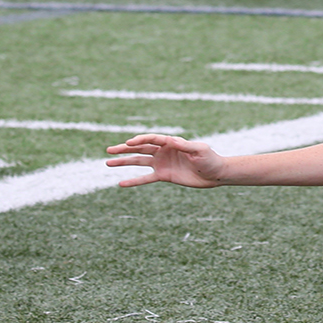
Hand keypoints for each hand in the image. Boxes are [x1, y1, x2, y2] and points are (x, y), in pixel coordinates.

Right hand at [104, 133, 227, 187]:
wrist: (214, 174)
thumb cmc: (209, 159)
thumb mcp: (199, 150)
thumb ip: (185, 146)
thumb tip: (171, 141)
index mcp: (171, 142)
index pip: (151, 139)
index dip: (139, 140)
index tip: (129, 144)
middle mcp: (163, 151)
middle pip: (140, 148)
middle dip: (124, 149)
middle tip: (109, 150)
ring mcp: (161, 163)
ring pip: (139, 161)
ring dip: (124, 162)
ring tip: (108, 163)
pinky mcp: (163, 175)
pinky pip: (145, 178)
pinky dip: (134, 181)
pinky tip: (121, 183)